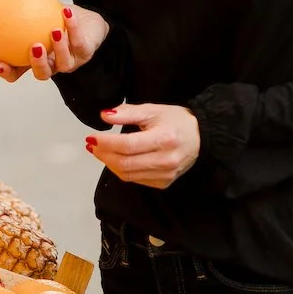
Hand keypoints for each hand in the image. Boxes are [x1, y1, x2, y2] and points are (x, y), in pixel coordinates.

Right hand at [0, 3, 108, 83]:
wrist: (87, 22)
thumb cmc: (56, 17)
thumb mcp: (37, 13)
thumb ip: (19, 8)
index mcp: (35, 60)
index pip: (18, 71)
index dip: (7, 72)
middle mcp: (52, 65)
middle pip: (43, 73)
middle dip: (37, 64)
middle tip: (34, 47)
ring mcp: (70, 62)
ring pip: (64, 62)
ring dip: (59, 48)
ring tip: (55, 31)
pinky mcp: (86, 53)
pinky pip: (78, 40)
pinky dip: (72, 26)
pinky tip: (67, 12)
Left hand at [85, 103, 199, 189]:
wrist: (200, 138)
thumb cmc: (176, 121)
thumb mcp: (153, 110)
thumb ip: (128, 112)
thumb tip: (105, 115)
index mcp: (165, 139)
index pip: (128, 145)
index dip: (106, 143)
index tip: (92, 137)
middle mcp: (166, 160)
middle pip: (125, 163)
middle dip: (103, 154)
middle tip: (92, 144)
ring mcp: (166, 175)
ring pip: (127, 174)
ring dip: (109, 163)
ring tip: (100, 150)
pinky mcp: (163, 183)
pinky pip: (135, 179)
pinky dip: (121, 170)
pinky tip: (116, 158)